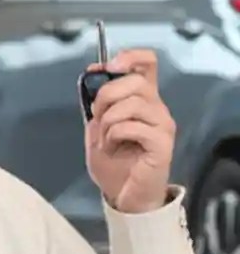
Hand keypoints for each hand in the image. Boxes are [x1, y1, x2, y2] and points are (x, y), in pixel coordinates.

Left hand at [84, 49, 175, 213]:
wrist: (123, 196)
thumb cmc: (113, 163)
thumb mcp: (96, 127)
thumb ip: (95, 103)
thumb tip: (92, 73)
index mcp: (142, 99)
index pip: (147, 63)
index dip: (129, 57)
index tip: (107, 66)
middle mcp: (156, 108)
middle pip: (134, 81)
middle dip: (105, 96)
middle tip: (97, 118)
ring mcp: (162, 125)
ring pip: (131, 104)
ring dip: (107, 121)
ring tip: (105, 139)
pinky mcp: (162, 143)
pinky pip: (132, 126)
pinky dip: (113, 135)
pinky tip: (112, 148)